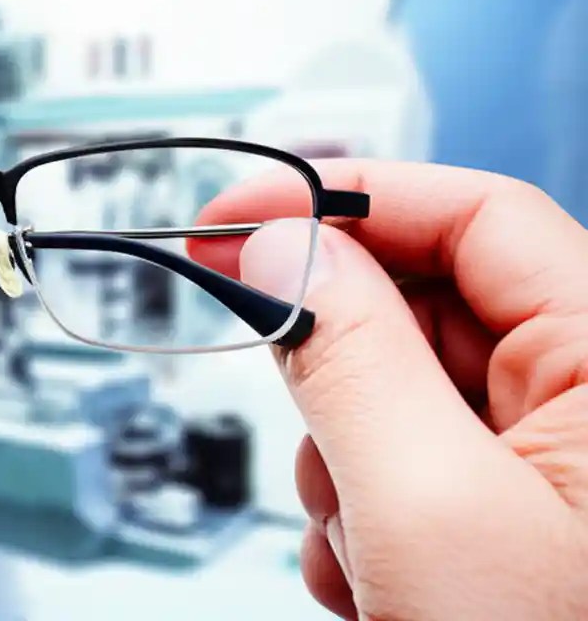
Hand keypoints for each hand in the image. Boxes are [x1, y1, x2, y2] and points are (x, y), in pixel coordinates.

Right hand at [204, 160, 587, 619]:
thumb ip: (347, 356)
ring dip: (345, 465)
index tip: (234, 217)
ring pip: (397, 393)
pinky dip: (360, 513)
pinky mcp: (509, 513)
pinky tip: (380, 582)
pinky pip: (401, 463)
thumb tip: (282, 246)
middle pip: (425, 307)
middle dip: (339, 368)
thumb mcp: (423, 507)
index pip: (476, 217)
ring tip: (367, 552)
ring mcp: (549, 463)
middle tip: (295, 416)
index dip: (348, 201)